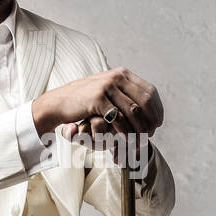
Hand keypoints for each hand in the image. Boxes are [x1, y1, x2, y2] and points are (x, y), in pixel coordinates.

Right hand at [32, 66, 162, 140]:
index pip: (150, 91)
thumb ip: (124, 95)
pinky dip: (125, 131)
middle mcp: (117, 77)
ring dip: (140, 129)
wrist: (58, 102)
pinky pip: (118, 118)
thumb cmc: (84, 102)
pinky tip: (127, 140)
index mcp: (122, 74)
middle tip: (151, 135)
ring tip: (141, 140)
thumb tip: (148, 107)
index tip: (157, 124)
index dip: (157, 109)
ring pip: (134, 111)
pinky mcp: (98, 98)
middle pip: (145, 101)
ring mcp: (107, 86)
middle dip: (151, 120)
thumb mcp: (107, 92)